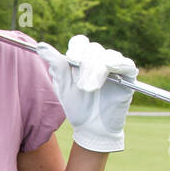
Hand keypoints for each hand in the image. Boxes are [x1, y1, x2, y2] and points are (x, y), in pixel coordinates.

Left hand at [35, 35, 137, 151]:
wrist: (92, 128)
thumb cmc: (77, 107)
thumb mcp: (64, 87)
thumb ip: (56, 65)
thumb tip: (41, 45)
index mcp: (82, 60)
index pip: (80, 42)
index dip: (76, 49)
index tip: (71, 60)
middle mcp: (98, 61)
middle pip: (93, 48)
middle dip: (85, 65)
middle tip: (81, 86)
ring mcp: (114, 68)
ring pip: (108, 55)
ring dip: (97, 70)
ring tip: (90, 88)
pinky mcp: (128, 77)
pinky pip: (127, 64)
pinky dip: (119, 63)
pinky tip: (111, 67)